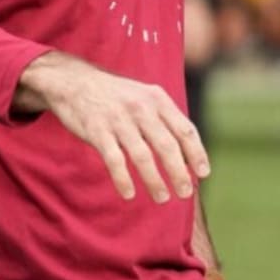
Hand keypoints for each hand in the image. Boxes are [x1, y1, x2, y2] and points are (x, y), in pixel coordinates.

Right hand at [15, 51, 209, 201]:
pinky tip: (129, 194)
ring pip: (142, 156)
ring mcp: (119, 119)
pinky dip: (123, 179)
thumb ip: (164, 120)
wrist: (75, 81)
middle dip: (179, 172)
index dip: (197, 153)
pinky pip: (114, 160)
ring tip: (162, 198)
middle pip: (167, 145)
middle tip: (185, 193)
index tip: (203, 174)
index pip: (185, 129)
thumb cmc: (117, 97)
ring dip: (154, 180)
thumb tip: (187, 154)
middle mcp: (141, 108)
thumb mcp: (145, 97)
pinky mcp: (97, 130)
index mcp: (158, 99)